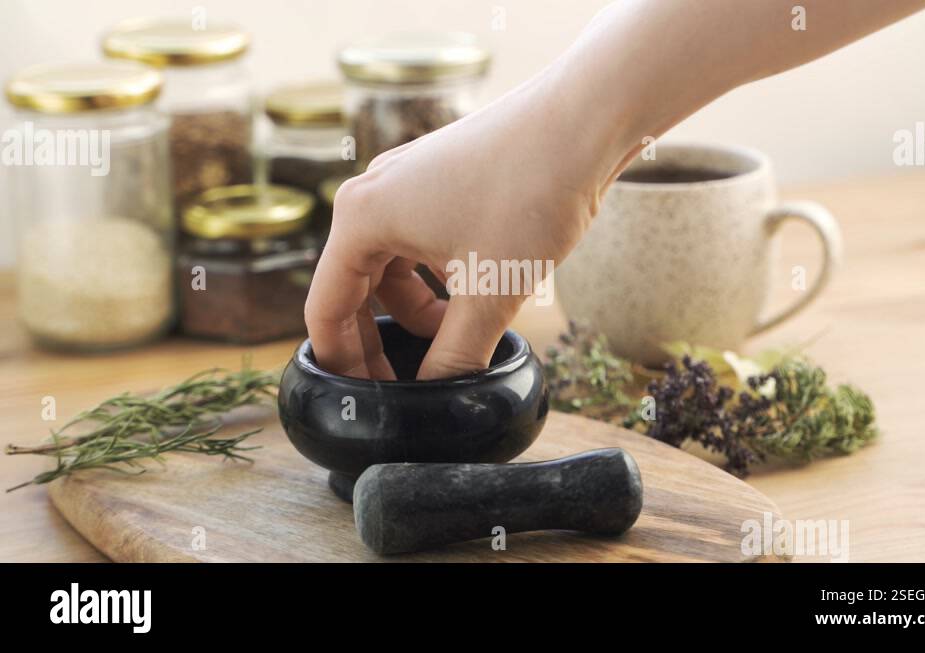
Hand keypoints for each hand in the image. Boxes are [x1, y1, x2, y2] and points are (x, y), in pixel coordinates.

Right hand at [304, 75, 623, 379]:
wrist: (585, 119)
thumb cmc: (529, 193)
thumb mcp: (489, 292)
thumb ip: (455, 356)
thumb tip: (438, 398)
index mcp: (362, 217)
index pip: (326, 309)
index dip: (341, 365)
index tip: (365, 404)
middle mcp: (374, 194)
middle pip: (355, 289)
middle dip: (379, 343)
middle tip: (404, 388)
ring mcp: (409, 183)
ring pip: (393, 270)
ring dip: (418, 313)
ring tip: (457, 342)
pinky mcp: (442, 181)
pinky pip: (421, 245)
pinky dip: (439, 281)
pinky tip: (474, 300)